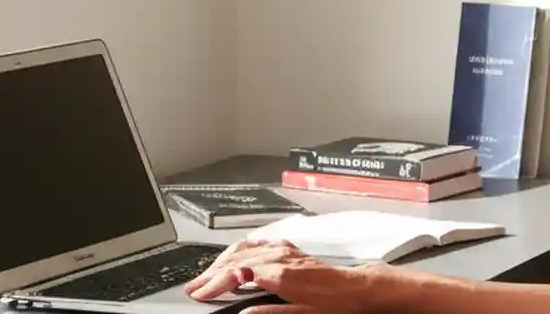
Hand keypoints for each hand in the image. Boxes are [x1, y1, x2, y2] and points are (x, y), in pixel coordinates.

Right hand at [184, 238, 384, 313]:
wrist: (355, 287)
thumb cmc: (334, 303)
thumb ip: (269, 313)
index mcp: (280, 274)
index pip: (235, 275)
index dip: (213, 284)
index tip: (198, 293)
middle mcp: (279, 257)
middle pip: (235, 260)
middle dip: (211, 273)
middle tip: (194, 286)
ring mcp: (283, 250)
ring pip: (243, 249)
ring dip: (222, 261)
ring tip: (207, 274)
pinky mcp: (288, 249)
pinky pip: (257, 244)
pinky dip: (239, 251)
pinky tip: (233, 256)